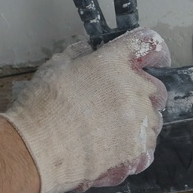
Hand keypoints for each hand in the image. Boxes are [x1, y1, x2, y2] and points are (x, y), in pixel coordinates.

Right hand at [0, 27, 170, 192]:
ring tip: (116, 129)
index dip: (153, 51)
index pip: (147, 44)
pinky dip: (137, 145)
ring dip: (140, 120)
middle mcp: (132, 88)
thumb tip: (88, 50)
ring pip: (153, 117)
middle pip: (154, 86)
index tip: (154, 59)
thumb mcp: (55, 66)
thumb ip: (78, 55)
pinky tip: (118, 147)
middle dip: (142, 92)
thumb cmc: (42, 106)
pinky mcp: (137, 148)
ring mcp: (137, 120)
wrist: (38, 148)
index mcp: (114, 63)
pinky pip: (148, 144)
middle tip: (121, 102)